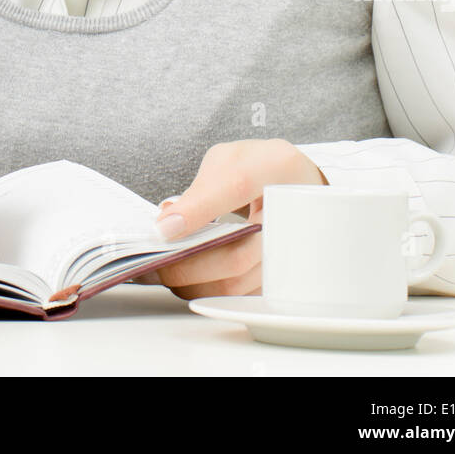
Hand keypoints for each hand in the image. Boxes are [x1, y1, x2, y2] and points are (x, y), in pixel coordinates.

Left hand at [133, 139, 327, 299]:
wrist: (299, 187)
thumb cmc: (260, 170)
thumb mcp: (230, 160)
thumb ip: (200, 187)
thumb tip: (167, 222)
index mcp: (278, 166)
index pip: (236, 186)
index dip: (197, 209)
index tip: (163, 228)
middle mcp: (293, 211)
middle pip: (236, 255)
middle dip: (186, 263)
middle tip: (155, 258)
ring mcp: (294, 250)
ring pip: (236, 283)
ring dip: (193, 281)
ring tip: (166, 269)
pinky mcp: (283, 276)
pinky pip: (240, 293)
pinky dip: (210, 287)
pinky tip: (191, 275)